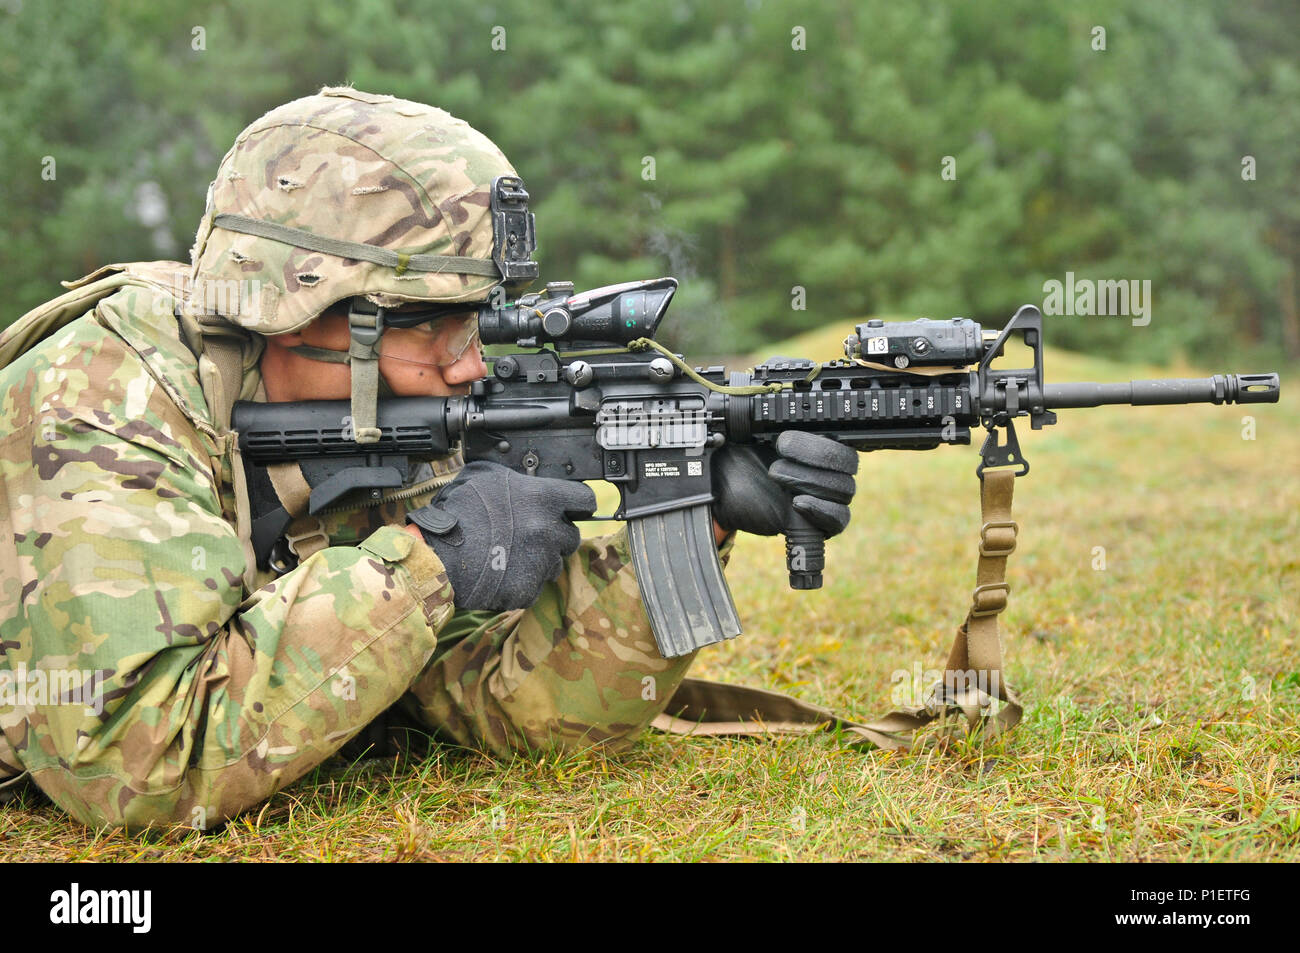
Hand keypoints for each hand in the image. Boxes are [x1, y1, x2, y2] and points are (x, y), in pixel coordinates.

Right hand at [407, 461, 597, 611]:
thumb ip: (515, 476)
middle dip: (555, 534)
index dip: (577, 504)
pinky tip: (501, 571)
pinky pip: (534, 586)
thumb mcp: (486, 475)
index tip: (572, 508)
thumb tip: (525, 477)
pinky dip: (522, 581)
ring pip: (554, 563)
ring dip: (540, 559)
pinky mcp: (528, 590)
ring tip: (511, 554)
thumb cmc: (458, 511)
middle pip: (571, 535)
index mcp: (543, 498)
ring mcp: (540, 562)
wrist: (437, 553)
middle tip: (530, 534)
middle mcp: (548, 530)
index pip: (585, 500)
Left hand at [711, 431, 857, 537]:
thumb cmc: (738, 460)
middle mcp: (826, 467)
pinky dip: (822, 510)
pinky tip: (797, 503)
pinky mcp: (820, 523)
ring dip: (811, 481)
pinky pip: (839, 518)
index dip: (822, 435)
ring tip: (776, 475)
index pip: (843, 434)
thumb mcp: (746, 434)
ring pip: (845, 489)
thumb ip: (764, 418)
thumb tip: (769, 401)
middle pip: (848, 461)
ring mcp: (826, 495)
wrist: (723, 495)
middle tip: (780, 451)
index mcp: (816, 440)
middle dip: (816, 454)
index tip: (785, 438)